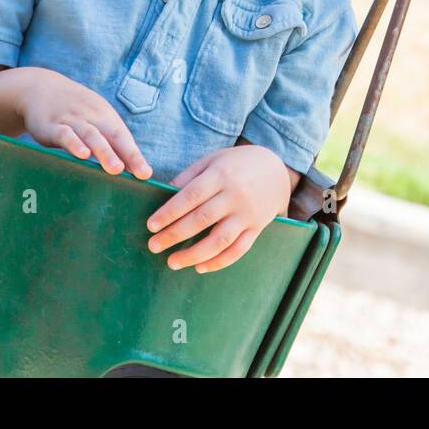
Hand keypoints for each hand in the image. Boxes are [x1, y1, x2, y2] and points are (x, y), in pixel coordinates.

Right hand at [11, 67, 152, 178]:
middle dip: (128, 155)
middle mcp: (92, 116)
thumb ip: (108, 142)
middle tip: (140, 173)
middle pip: (113, 136)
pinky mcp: (52, 125)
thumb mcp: (93, 120)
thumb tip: (128, 169)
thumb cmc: (73, 111)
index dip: (135, 156)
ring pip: (91, 135)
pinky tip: (82, 155)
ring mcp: (73, 119)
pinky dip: (74, 144)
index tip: (146, 174)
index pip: (124, 137)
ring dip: (105, 152)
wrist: (39, 88)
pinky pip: (65, 134)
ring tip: (116, 169)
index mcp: (105, 117)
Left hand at [145, 143, 292, 273]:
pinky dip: (219, 262)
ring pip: (219, 240)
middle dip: (174, 235)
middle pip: (202, 220)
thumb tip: (164, 194)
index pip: (191, 196)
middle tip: (154, 246)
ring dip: (194, 254)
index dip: (170, 212)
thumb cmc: (237, 164)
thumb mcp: (213, 160)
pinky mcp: (257, 228)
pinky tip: (200, 267)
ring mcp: (248, 214)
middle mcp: (235, 196)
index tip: (151, 225)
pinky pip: (238, 250)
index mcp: (221, 175)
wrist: (276, 170)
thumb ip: (189, 176)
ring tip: (172, 262)